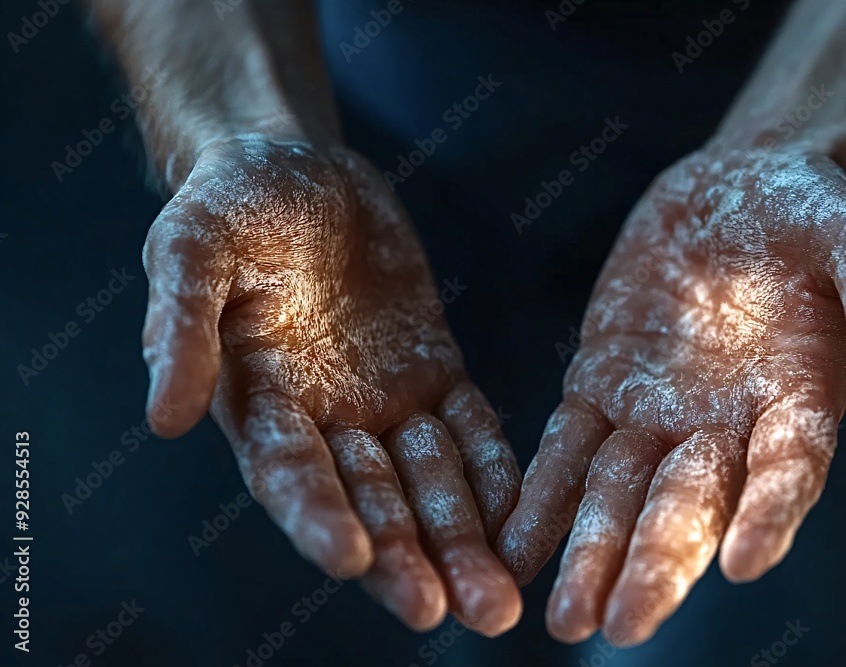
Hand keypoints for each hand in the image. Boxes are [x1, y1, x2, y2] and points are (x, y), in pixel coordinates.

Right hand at [141, 135, 521, 634]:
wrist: (295, 169)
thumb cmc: (228, 206)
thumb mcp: (191, 249)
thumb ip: (180, 326)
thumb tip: (161, 420)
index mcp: (261, 402)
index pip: (291, 474)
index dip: (319, 517)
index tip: (353, 559)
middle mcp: (326, 418)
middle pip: (372, 499)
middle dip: (410, 558)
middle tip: (453, 613)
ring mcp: (385, 398)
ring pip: (430, 480)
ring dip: (463, 539)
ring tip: (498, 603)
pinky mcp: (432, 367)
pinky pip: (470, 427)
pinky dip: (493, 471)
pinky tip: (522, 517)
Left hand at [497, 147, 845, 645]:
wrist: (735, 187)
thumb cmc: (809, 210)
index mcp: (798, 397)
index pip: (789, 467)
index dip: (770, 513)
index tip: (743, 563)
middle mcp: (725, 423)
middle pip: (691, 502)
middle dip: (658, 563)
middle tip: (623, 625)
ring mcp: (657, 411)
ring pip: (619, 491)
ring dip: (591, 552)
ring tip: (564, 618)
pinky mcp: (601, 383)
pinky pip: (566, 447)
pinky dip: (544, 494)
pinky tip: (515, 545)